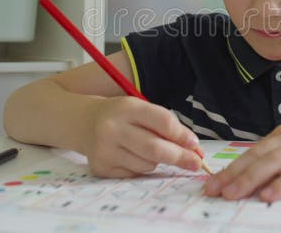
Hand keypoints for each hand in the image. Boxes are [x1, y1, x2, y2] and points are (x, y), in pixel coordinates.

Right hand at [81, 96, 202, 177]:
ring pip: (147, 164)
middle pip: (154, 148)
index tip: (195, 145)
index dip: (182, 136)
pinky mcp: (101, 168)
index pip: (162, 122)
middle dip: (179, 157)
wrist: (84, 122)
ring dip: (157, 161)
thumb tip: (193, 148)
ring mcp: (104, 150)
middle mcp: (112, 128)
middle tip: (196, 163)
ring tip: (146, 149)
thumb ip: (166, 125)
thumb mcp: (141, 110)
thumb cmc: (122, 116)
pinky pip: (134, 174)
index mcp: (127, 108)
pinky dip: (141, 168)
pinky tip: (131, 156)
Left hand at [204, 124, 280, 201]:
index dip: (230, 168)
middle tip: (214, 190)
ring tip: (233, 194)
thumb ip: (279, 163)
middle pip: (258, 157)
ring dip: (251, 179)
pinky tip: (269, 195)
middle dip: (233, 174)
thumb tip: (249, 183)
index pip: (252, 153)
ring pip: (275, 163)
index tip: (211, 184)